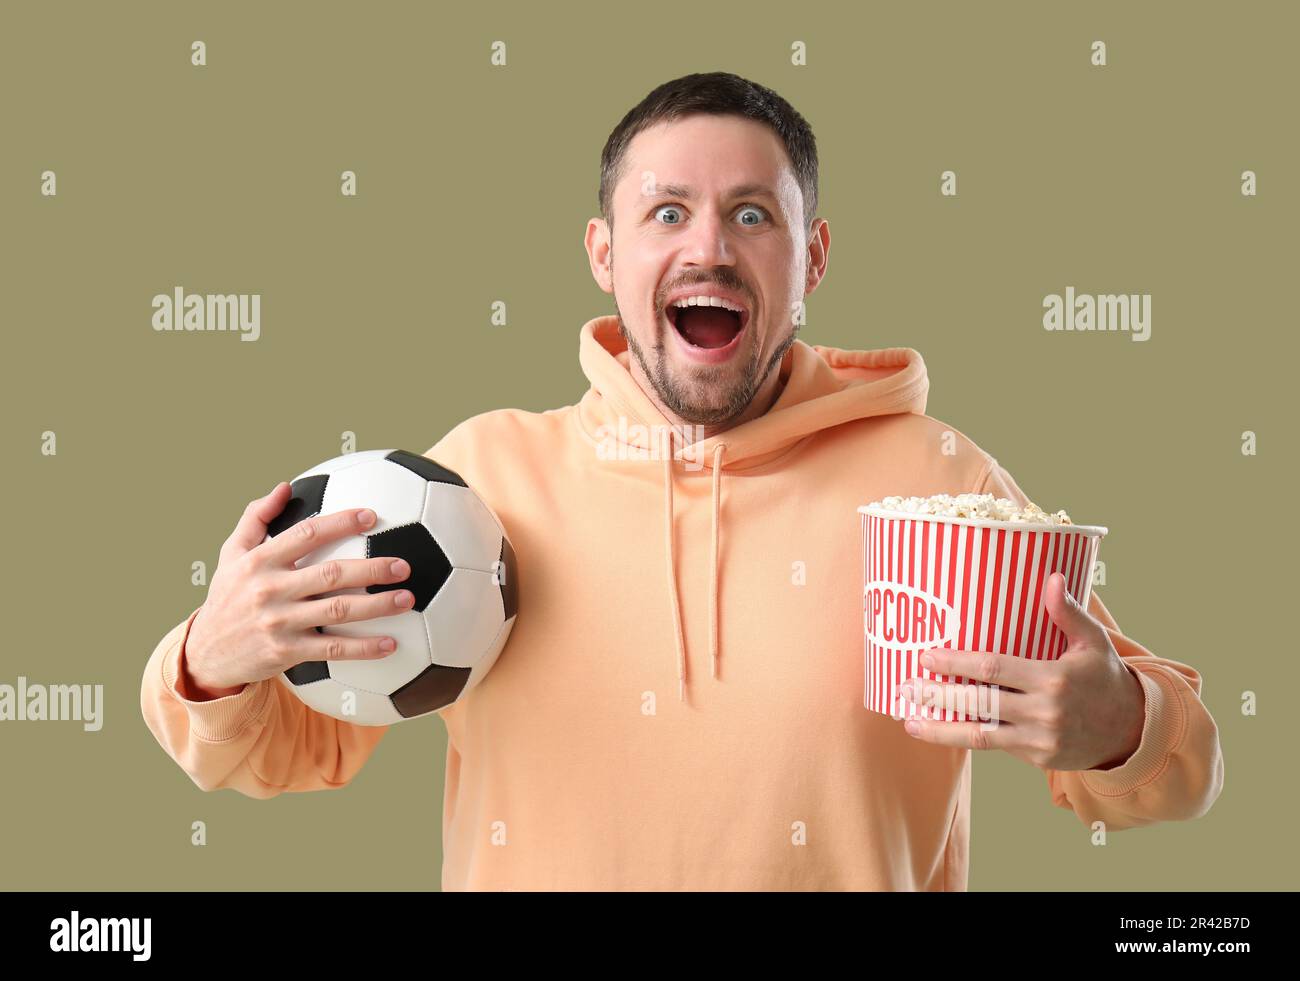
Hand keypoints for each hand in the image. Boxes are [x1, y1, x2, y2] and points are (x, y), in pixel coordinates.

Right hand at [182, 483, 415, 698]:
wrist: (205, 652)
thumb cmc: (227, 595)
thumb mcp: (231, 553)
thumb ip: (256, 517)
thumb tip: (285, 487)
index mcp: (260, 561)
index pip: (307, 534)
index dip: (341, 522)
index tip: (372, 516)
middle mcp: (270, 590)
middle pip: (331, 574)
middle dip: (372, 568)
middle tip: (404, 565)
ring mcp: (279, 622)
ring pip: (337, 611)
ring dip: (377, 606)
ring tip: (407, 598)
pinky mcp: (287, 652)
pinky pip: (332, 649)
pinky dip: (363, 648)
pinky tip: (390, 644)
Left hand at [896, 572, 1145, 771]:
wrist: (1132, 730)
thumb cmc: (1104, 677)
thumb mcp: (1092, 642)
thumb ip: (1068, 612)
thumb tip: (1052, 578)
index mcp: (1054, 678)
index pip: (993, 668)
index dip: (956, 663)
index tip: (925, 655)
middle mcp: (1044, 711)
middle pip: (979, 702)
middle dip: (938, 695)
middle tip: (904, 686)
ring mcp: (1039, 740)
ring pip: (980, 734)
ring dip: (941, 729)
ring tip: (910, 721)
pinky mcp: (1036, 758)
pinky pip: (994, 745)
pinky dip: (964, 738)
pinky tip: (938, 730)